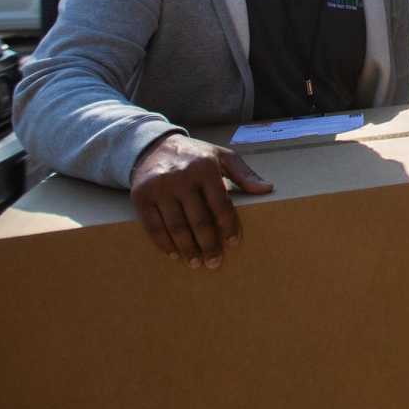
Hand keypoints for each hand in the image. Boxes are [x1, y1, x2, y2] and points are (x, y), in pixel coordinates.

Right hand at [129, 133, 273, 267]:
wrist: (153, 146)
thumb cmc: (194, 155)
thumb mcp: (221, 156)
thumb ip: (244, 173)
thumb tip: (268, 188)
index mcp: (205, 167)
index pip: (221, 205)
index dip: (228, 227)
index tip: (234, 244)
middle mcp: (181, 177)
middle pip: (198, 220)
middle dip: (208, 245)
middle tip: (214, 263)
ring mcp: (159, 187)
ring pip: (176, 226)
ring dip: (187, 249)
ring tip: (195, 262)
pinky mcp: (140, 196)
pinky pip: (153, 226)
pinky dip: (164, 243)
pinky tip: (174, 253)